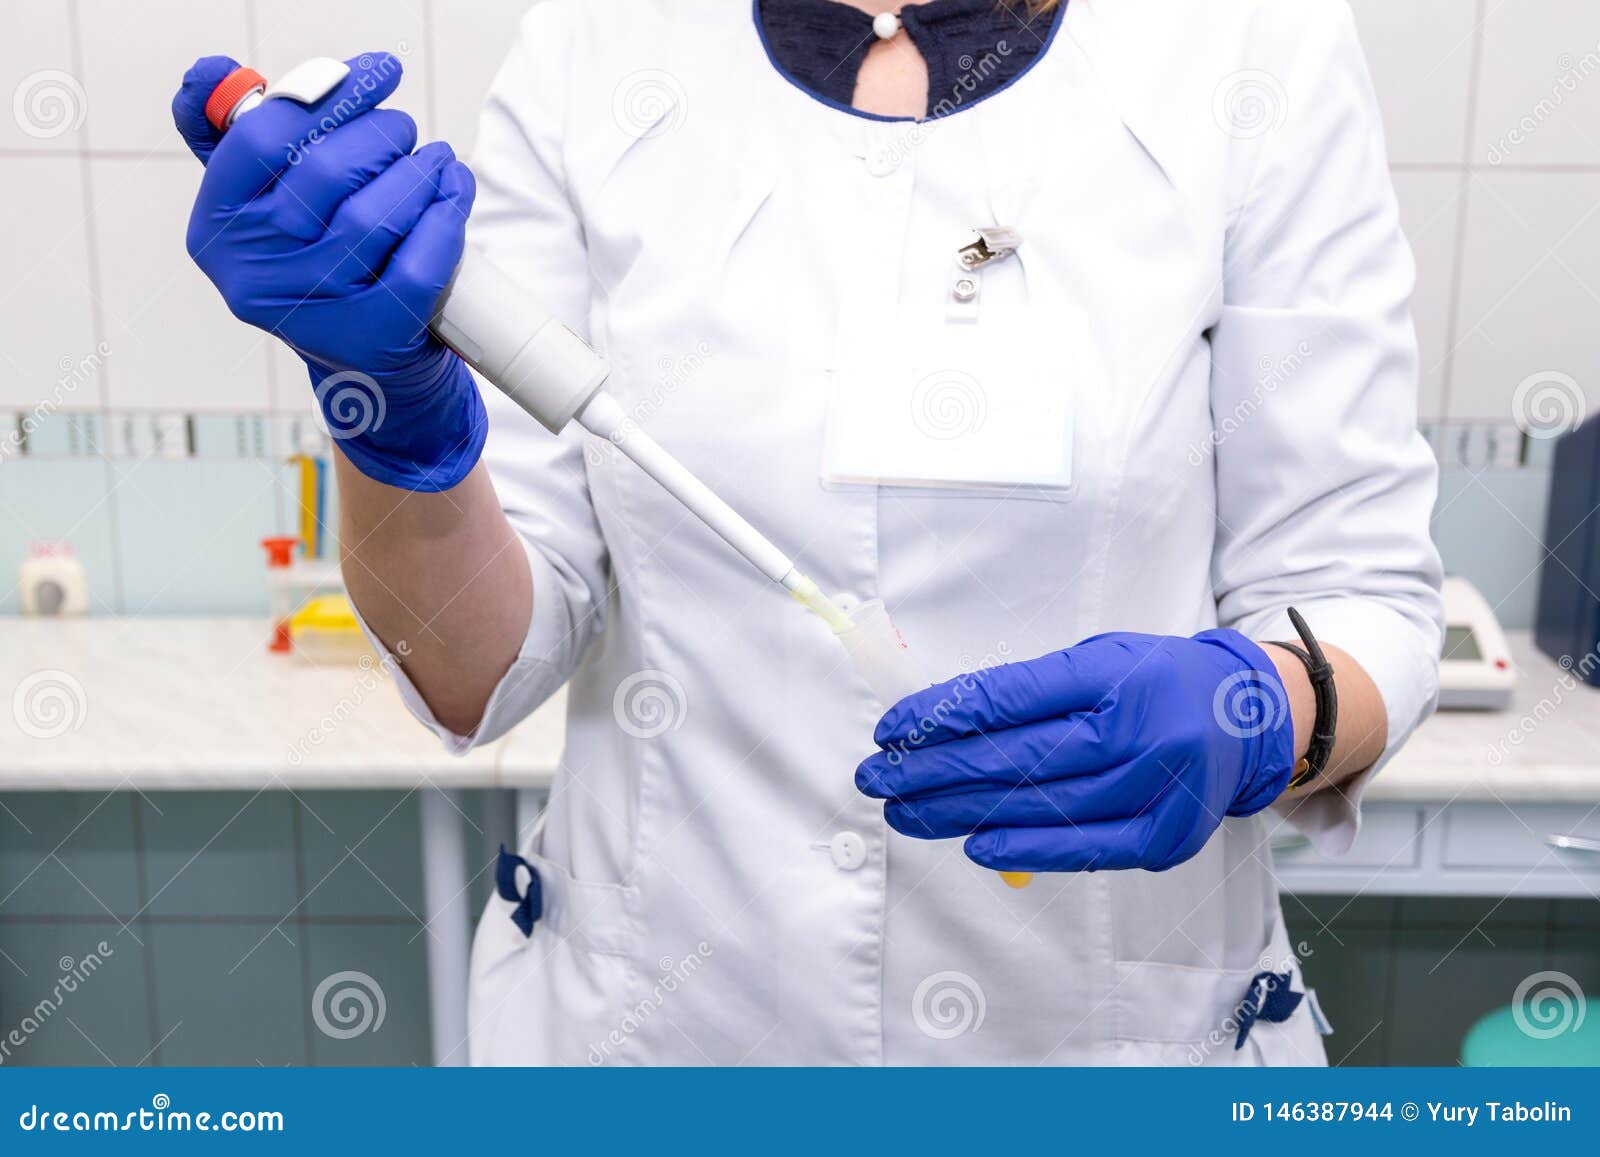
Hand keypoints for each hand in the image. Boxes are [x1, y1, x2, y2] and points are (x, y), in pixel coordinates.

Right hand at [172, 54, 484, 491]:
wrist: (369, 373)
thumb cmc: (322, 269)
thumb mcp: (267, 209)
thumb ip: (237, 137)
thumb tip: (212, 69)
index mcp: (218, 230)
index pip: (260, 138)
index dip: (324, 94)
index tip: (373, 74)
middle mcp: (256, 274)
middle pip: (324, 170)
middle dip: (381, 134)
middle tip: (407, 129)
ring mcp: (314, 311)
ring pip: (375, 214)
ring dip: (419, 171)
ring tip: (436, 161)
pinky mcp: (373, 338)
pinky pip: (419, 262)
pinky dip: (446, 216)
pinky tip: (454, 193)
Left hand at [855, 630, 1295, 872]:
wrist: (1248, 719)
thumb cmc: (1156, 683)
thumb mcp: (1098, 660)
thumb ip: (1030, 691)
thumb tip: (942, 724)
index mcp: (1116, 675)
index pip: (1010, 699)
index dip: (941, 717)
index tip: (889, 729)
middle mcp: (1140, 732)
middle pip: (1016, 758)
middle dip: (933, 770)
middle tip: (877, 777)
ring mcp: (1157, 790)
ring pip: (1040, 807)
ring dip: (960, 812)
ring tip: (905, 810)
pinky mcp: (1166, 838)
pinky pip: (1084, 850)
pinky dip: (1025, 850)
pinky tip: (974, 844)